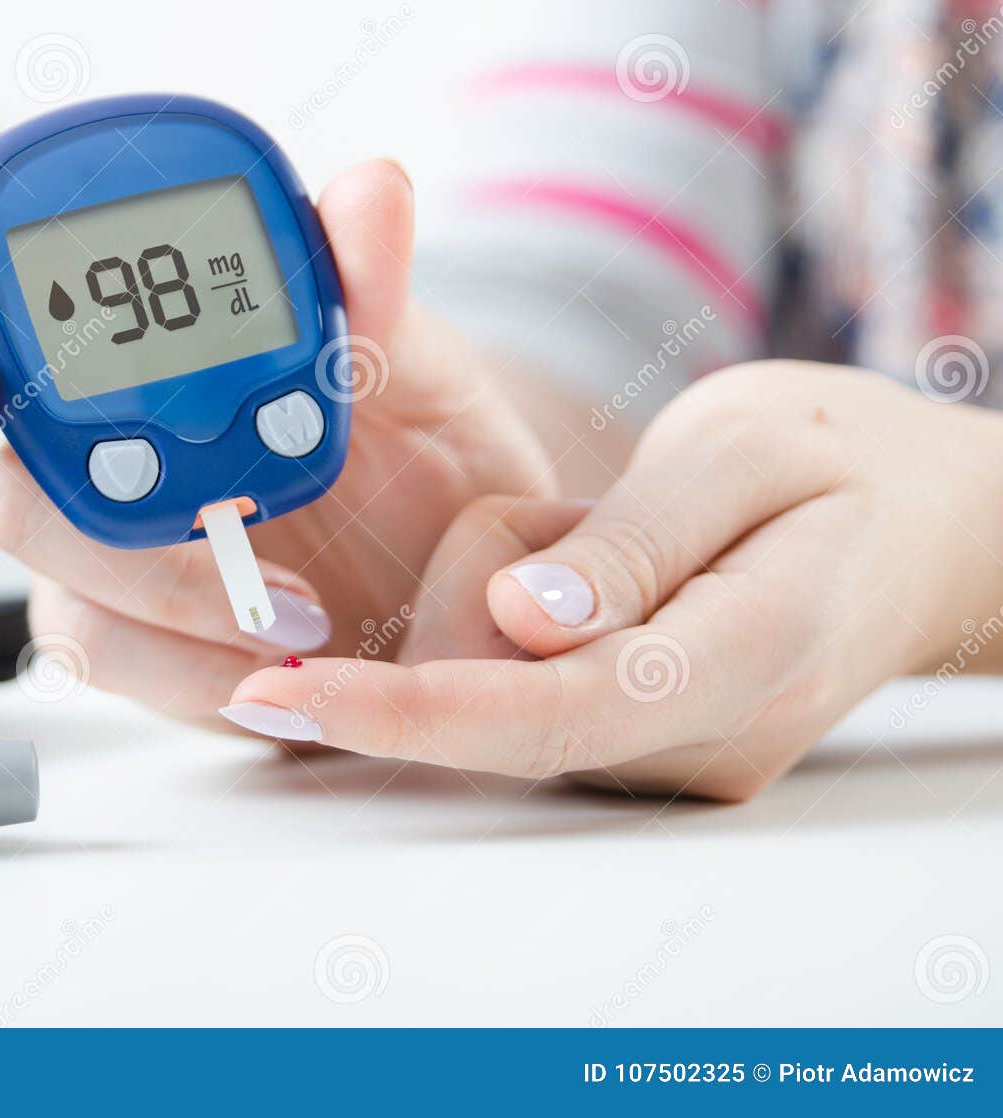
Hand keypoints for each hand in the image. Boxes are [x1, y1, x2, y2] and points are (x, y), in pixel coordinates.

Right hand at [0, 146, 552, 721]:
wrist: (447, 585)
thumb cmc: (410, 449)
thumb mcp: (409, 359)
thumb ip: (369, 284)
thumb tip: (368, 190)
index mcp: (134, 304)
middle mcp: (81, 402)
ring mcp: (82, 513)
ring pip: (16, 515)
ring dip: (136, 555)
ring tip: (283, 597)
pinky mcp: (113, 620)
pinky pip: (90, 638)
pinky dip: (175, 656)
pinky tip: (265, 656)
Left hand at [224, 361, 1002, 798]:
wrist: (926, 533)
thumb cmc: (843, 466)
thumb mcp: (743, 453)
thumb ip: (629, 545)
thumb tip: (519, 620)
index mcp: (746, 655)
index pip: (548, 713)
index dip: (406, 711)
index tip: (286, 692)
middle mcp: (701, 740)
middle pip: (498, 709)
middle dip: (462, 606)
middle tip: (561, 520)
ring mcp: (670, 759)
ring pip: (496, 697)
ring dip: (497, 600)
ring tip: (606, 534)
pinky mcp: (637, 751)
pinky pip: (520, 694)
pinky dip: (518, 624)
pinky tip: (591, 577)